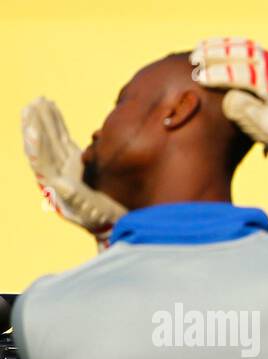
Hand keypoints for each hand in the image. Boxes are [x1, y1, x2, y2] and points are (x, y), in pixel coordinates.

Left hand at [21, 97, 125, 242]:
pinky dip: (56, 122)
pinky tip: (52, 107)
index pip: (41, 162)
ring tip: (39, 100)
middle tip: (32, 105)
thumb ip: (75, 198)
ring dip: (44, 119)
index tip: (31, 128)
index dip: (36, 145)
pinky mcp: (74, 160)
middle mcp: (55, 173)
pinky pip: (62, 137)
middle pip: (41, 145)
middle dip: (37, 125)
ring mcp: (64, 165)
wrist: (110, 223)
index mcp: (55, 186)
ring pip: (50, 138)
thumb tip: (59, 185)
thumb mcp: (91, 212)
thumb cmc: (101, 220)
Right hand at [190, 37, 267, 186]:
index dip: (222, 75)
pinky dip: (223, 44)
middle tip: (195, 62)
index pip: (247, 75)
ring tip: (196, 54)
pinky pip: (242, 45)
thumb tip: (230, 96)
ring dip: (217, 47)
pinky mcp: (263, 59)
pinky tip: (205, 47)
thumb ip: (248, 114)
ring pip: (243, 46)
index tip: (201, 78)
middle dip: (217, 56)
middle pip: (245, 54)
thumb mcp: (266, 129)